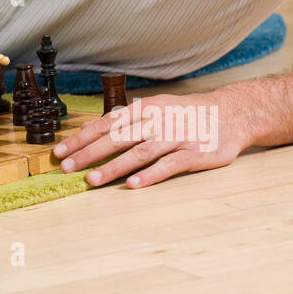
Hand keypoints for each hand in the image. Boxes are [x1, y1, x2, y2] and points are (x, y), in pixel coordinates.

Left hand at [52, 90, 256, 188]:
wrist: (231, 113)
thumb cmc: (187, 113)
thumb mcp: (157, 107)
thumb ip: (131, 120)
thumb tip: (97, 131)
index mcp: (144, 108)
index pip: (105, 123)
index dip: (82, 138)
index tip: (60, 151)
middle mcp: (156, 120)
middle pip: (116, 138)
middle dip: (88, 153)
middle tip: (67, 168)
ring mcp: (175, 136)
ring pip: (139, 152)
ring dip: (113, 167)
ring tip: (92, 180)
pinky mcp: (194, 153)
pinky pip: (168, 165)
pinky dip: (149, 175)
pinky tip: (132, 186)